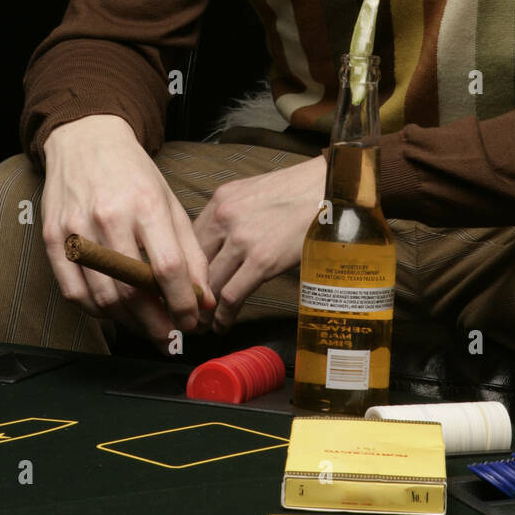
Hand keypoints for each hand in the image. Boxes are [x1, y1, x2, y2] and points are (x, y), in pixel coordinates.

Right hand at [42, 114, 215, 352]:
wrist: (87, 140)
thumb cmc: (134, 174)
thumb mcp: (170, 203)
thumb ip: (190, 252)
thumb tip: (204, 299)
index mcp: (145, 205)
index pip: (168, 268)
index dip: (182, 304)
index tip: (191, 322)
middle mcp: (109, 217)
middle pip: (133, 290)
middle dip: (157, 323)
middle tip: (170, 338)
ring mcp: (77, 228)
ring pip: (103, 297)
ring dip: (128, 323)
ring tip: (146, 326)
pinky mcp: (54, 238)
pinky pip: (73, 292)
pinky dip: (96, 311)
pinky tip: (115, 312)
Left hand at [193, 155, 326, 332]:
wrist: (331, 188)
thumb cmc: (299, 191)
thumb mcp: (254, 192)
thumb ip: (232, 214)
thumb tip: (220, 243)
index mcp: (221, 200)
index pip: (188, 241)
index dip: (184, 269)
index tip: (183, 285)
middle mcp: (225, 217)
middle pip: (193, 264)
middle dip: (189, 291)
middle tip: (187, 310)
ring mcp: (242, 239)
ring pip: (209, 284)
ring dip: (204, 310)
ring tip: (202, 324)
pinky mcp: (262, 261)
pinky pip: (231, 296)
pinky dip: (222, 317)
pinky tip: (222, 325)